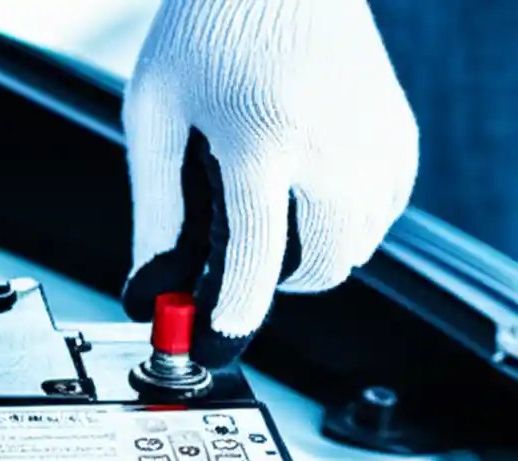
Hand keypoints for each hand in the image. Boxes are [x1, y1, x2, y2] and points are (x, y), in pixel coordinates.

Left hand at [121, 0, 418, 366]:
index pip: (255, 258)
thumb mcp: (155, 114)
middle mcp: (331, 145)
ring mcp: (375, 140)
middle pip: (319, 268)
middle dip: (272, 283)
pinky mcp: (399, 134)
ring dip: (310, 254)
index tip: (216, 339)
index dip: (233, 313)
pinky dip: (345, 223)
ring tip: (267, 213)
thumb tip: (151, 283)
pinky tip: (306, 192)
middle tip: (235, 264)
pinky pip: (382, 215)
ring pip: (356, 249)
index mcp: (260, 139)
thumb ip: (154, 208)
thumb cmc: (208, 29)